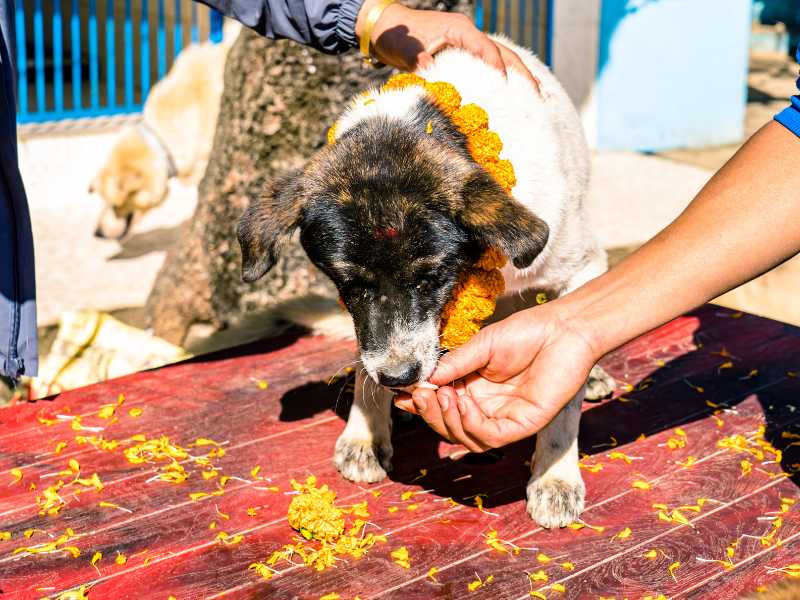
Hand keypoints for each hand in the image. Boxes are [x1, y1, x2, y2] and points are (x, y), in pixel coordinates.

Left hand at [357, 2, 540, 89]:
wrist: (386, 30)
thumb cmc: (396, 37)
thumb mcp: (405, 49)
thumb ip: (418, 59)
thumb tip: (427, 68)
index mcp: (459, 29)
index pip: (486, 48)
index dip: (497, 67)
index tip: (505, 86)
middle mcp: (468, 35)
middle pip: (503, 53)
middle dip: (521, 73)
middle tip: (538, 94)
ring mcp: (468, 45)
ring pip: (501, 59)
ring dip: (519, 76)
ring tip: (537, 96)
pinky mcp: (464, 55)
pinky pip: (489, 66)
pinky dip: (503, 79)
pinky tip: (514, 94)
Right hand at [395, 303, 597, 450]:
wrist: (563, 330)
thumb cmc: (527, 332)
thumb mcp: (482, 346)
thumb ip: (455, 364)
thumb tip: (425, 378)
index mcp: (475, 387)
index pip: (442, 404)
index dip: (420, 404)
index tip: (401, 395)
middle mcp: (488, 406)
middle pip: (450, 425)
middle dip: (430, 413)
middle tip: (421, 395)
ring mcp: (505, 417)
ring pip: (466, 437)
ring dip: (447, 420)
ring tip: (443, 396)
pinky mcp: (523, 425)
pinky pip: (490, 438)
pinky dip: (470, 425)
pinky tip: (462, 404)